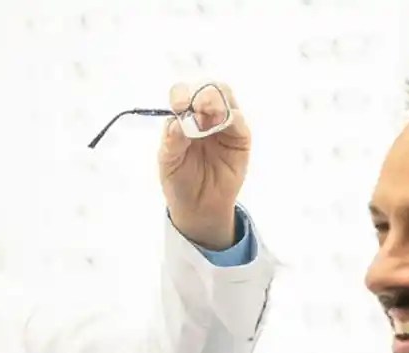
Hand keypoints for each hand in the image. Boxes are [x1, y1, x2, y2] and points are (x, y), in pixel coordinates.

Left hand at [158, 81, 250, 250]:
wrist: (198, 206)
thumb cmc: (179, 180)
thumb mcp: (168, 162)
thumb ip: (172, 141)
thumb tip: (177, 122)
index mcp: (183, 117)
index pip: (183, 93)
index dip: (182, 94)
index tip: (179, 106)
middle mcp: (204, 115)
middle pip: (207, 89)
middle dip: (202, 94)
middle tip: (197, 107)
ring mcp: (223, 124)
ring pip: (226, 97)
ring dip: (217, 102)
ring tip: (208, 117)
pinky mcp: (240, 137)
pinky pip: (238, 120)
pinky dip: (231, 117)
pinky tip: (221, 125)